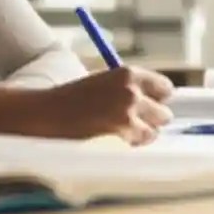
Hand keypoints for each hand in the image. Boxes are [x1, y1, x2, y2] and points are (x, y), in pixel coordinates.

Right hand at [37, 67, 174, 145]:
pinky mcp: (122, 127)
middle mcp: (133, 88)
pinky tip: (122, 138)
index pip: (165, 87)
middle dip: (154, 117)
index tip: (149, 105)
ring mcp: (129, 108)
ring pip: (157, 126)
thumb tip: (156, 101)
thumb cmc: (75, 97)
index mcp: (129, 73)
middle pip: (165, 109)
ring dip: (146, 131)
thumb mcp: (106, 82)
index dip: (157, 98)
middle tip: (137, 121)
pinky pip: (143, 138)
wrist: (49, 110)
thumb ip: (131, 88)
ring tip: (128, 131)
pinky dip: (136, 141)